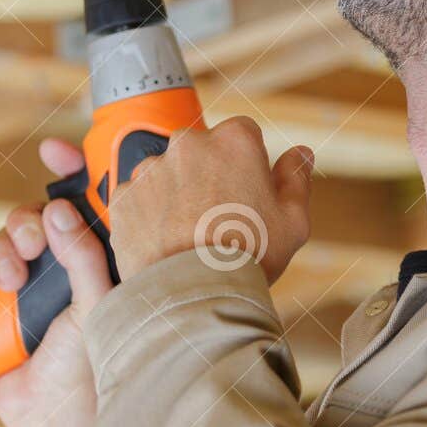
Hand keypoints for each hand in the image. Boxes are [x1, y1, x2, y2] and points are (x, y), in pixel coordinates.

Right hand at [0, 139, 109, 426]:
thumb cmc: (96, 371)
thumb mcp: (99, 308)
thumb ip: (85, 258)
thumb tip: (58, 212)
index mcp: (109, 259)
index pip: (93, 201)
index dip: (74, 170)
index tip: (52, 151)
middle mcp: (72, 267)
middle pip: (41, 213)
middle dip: (29, 221)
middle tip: (33, 248)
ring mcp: (35, 285)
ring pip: (8, 236)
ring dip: (1, 248)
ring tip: (11, 282)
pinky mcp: (0, 305)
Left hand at [109, 116, 313, 286]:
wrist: (193, 293)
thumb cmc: (249, 256)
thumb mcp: (293, 220)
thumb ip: (296, 178)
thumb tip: (301, 152)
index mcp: (234, 140)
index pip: (243, 133)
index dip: (248, 163)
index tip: (248, 191)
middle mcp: (188, 144)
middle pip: (201, 150)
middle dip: (209, 173)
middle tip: (220, 216)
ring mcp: (151, 169)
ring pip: (167, 173)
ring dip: (177, 192)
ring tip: (190, 234)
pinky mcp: (124, 196)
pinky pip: (139, 198)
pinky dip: (149, 214)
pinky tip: (166, 242)